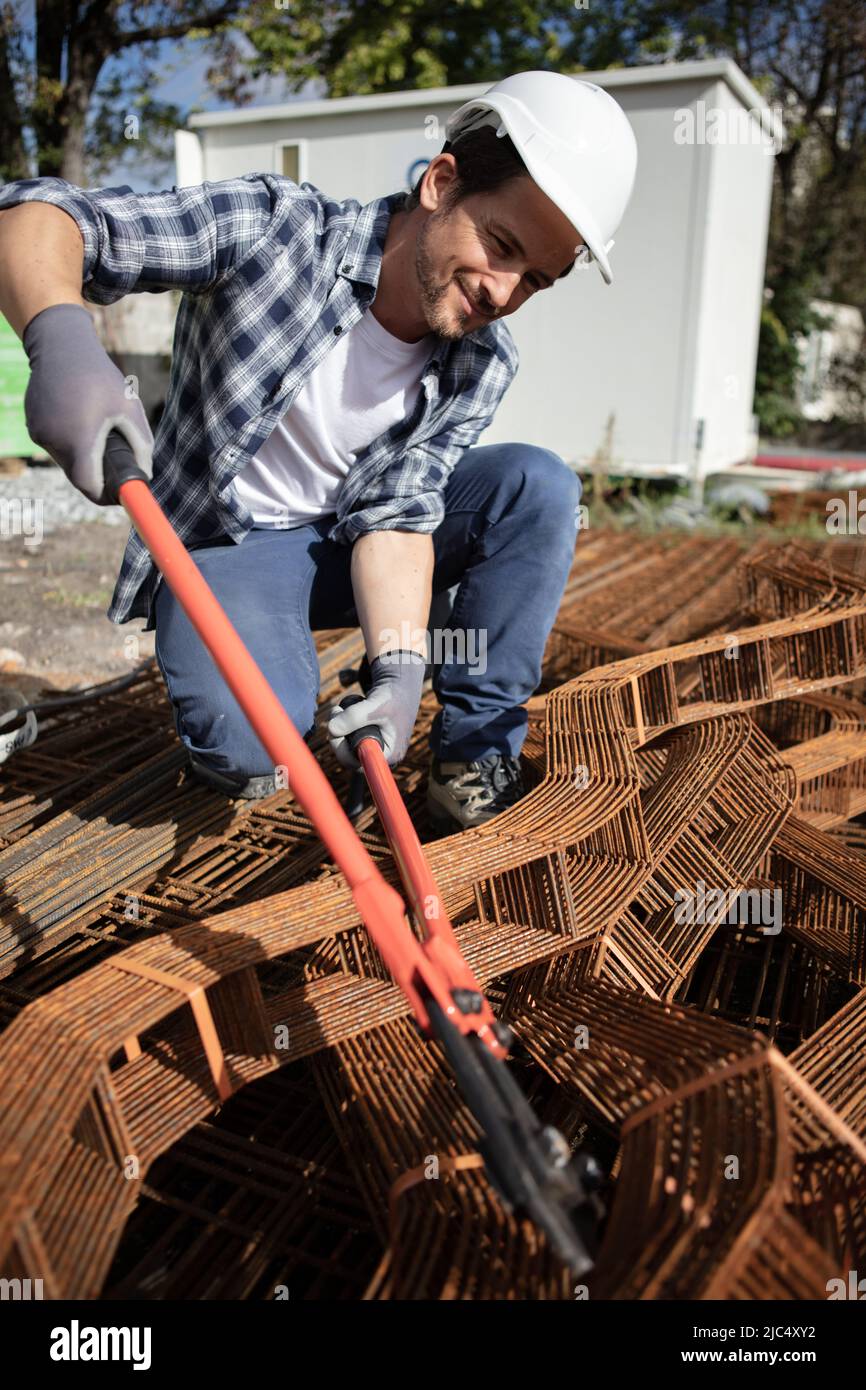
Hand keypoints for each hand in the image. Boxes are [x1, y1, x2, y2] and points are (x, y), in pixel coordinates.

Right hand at [23, 302, 153, 504]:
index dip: (106, 494)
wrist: (60, 345)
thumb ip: (140, 446)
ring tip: (94, 422)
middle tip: (113, 451)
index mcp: (78, 440)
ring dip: (82, 452)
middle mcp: (53, 440)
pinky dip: (69, 438)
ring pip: (66, 459)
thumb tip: (145, 476)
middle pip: (78, 474)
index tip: (119, 494)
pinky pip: (55, 443)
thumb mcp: (129, 409)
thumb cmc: (99, 377)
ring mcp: (39, 432)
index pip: (90, 486)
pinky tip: (76, 413)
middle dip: (97, 470)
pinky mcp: (32, 423)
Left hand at [328, 648, 425, 769]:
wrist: (399, 685)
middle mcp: (383, 754)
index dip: (343, 752)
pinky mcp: (366, 737)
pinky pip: (348, 737)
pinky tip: (344, 711)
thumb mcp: (376, 706)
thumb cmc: (394, 696)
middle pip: (350, 756)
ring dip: (338, 729)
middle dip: (337, 736)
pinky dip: (342, 724)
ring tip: (339, 709)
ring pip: (347, 746)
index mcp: (390, 753)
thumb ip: (354, 717)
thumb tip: (331, 729)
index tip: (336, 733)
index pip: (361, 765)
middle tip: (334, 712)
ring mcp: (374, 746)